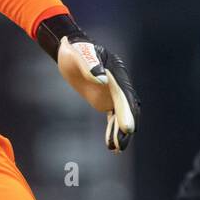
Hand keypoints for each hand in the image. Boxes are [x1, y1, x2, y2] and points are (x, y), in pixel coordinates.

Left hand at [56, 35, 139, 152]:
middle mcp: (119, 85)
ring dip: (120, 132)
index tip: (128, 128)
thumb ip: (91, 64)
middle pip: (127, 109)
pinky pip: (113, 117)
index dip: (127, 113)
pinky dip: (113, 130)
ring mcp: (114, 94)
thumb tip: (101, 80)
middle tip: (120, 145)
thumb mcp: (81, 54)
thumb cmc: (75, 50)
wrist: (71, 49)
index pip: (125, 96)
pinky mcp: (106, 100)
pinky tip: (111, 146)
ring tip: (116, 150)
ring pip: (122, 116)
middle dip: (125, 127)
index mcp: (117, 74)